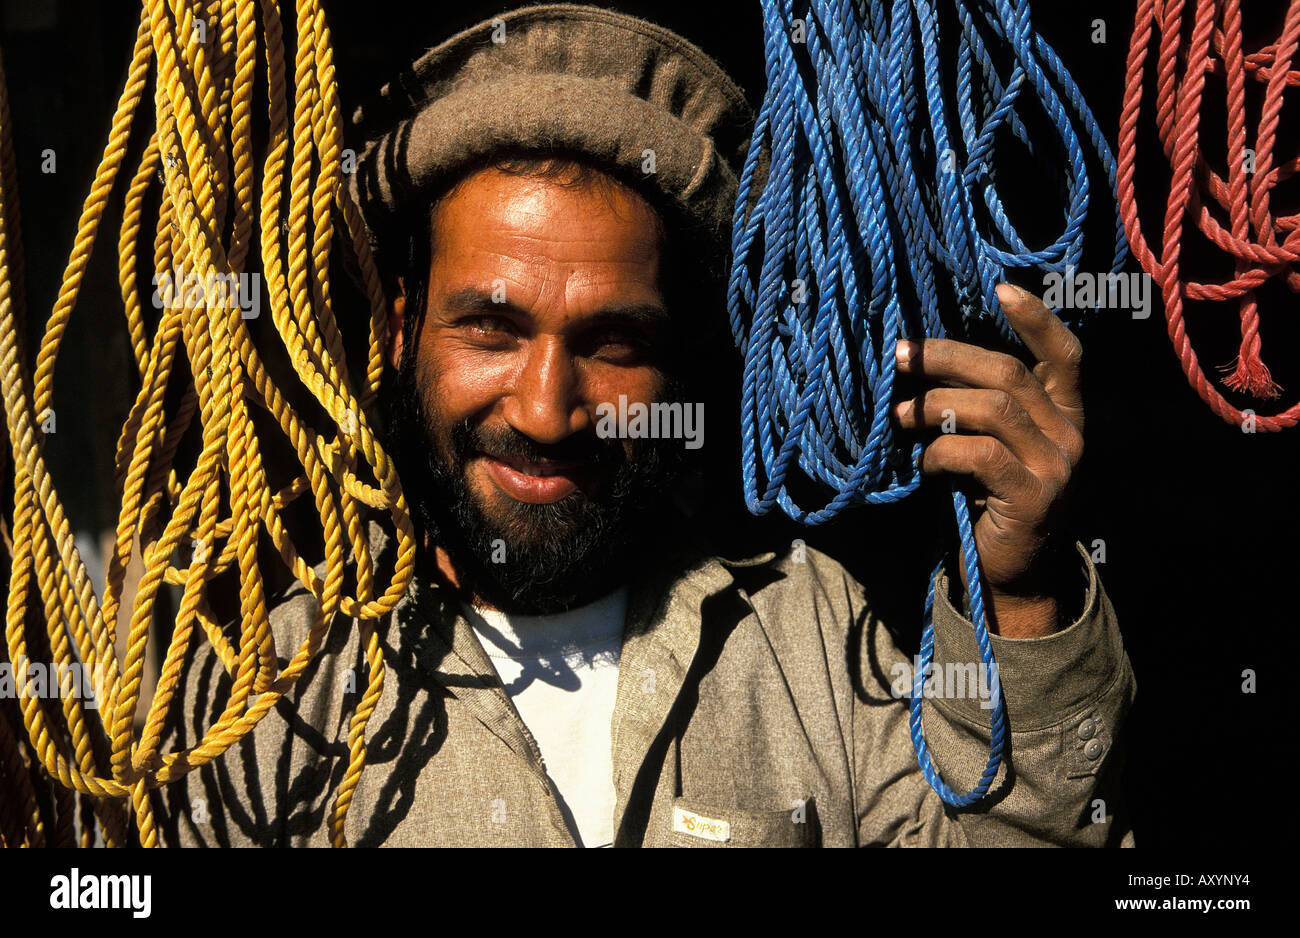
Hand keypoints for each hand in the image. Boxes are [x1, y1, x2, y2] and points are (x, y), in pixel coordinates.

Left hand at [892, 283, 1083, 636]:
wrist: (1012, 573)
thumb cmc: (989, 498)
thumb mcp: (994, 445)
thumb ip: (981, 406)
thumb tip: (921, 359)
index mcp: (1066, 414)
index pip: (1064, 353)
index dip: (1035, 318)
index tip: (999, 286)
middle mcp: (1070, 435)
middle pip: (1008, 373)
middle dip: (947, 357)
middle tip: (901, 355)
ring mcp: (1056, 467)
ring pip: (992, 408)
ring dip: (934, 406)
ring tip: (900, 416)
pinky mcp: (1032, 498)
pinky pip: (977, 454)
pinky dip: (940, 451)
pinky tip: (923, 462)